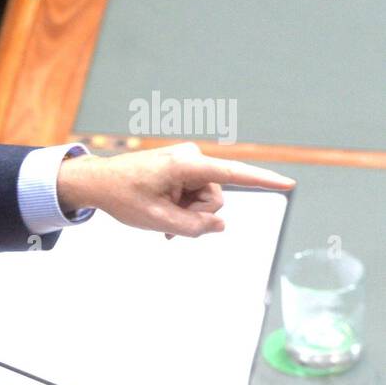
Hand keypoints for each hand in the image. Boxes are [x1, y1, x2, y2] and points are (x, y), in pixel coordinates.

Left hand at [56, 142, 294, 238]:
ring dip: (186, 213)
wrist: (96, 182)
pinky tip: (163, 218)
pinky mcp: (182, 167)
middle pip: (215, 196)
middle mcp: (191, 157)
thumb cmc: (121, 197)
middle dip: (196, 214)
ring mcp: (187, 161)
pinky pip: (194, 194)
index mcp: (186, 165)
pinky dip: (182, 208)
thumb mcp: (157, 220)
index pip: (233, 174)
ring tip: (160, 219)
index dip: (262, 181)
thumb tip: (220, 224)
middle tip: (165, 221)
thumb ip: (193, 227)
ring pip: (205, 198)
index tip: (289, 185)